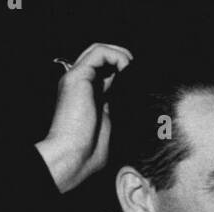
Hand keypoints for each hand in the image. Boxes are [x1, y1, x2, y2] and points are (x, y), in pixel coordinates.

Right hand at [35, 41, 133, 192]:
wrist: (72, 158)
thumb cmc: (90, 154)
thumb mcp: (111, 131)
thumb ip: (119, 113)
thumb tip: (140, 104)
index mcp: (88, 99)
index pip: (107, 76)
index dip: (125, 75)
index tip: (141, 84)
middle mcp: (81, 86)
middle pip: (103, 60)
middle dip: (124, 61)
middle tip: (140, 73)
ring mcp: (77, 78)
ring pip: (100, 51)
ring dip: (121, 55)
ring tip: (134, 68)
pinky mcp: (77, 75)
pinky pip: (99, 52)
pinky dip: (116, 56)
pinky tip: (127, 69)